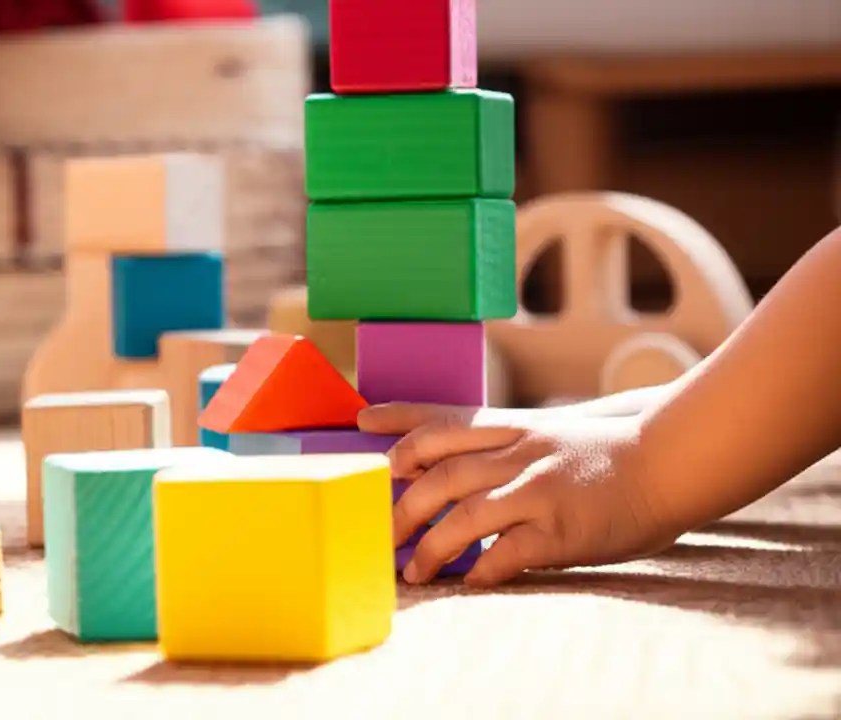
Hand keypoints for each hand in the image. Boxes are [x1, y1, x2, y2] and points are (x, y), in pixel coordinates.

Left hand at [359, 403, 680, 586]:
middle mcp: (518, 453)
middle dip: (401, 508)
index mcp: (510, 427)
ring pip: (463, 517)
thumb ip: (495, 442)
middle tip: (381, 536)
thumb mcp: (541, 431)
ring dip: (431, 549)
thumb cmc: (599, 455)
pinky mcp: (561, 529)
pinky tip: (470, 582)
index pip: (442, 422)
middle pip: (440, 475)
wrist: (667, 463)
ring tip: (414, 572)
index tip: (363, 424)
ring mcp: (538, 489)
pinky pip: (508, 553)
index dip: (400, 427)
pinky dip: (482, 571)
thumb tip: (439, 462)